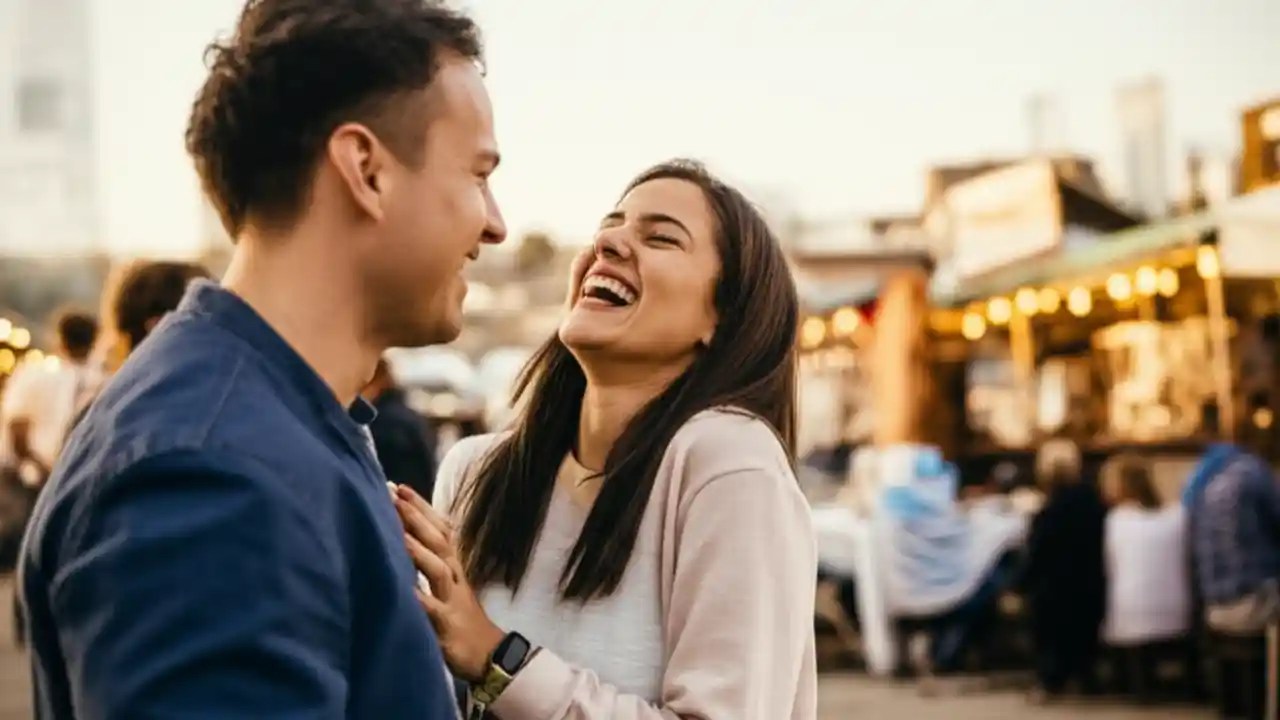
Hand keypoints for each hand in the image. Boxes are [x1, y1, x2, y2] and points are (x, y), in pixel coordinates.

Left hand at [393, 485, 504, 682]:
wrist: (488, 655)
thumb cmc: (460, 617)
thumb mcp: (449, 584)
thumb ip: (431, 561)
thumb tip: (405, 537)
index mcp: (453, 566)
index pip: (440, 528)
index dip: (421, 507)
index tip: (399, 487)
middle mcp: (454, 577)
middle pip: (439, 541)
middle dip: (417, 517)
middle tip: (394, 495)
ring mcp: (452, 599)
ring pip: (437, 569)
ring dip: (418, 549)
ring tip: (398, 532)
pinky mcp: (448, 625)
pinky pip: (432, 610)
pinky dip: (419, 598)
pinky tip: (403, 589)